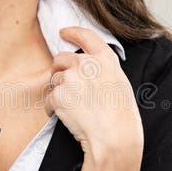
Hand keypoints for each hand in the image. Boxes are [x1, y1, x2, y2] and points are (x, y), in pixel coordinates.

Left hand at [45, 26, 143, 170]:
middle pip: (61, 58)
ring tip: (74, 109)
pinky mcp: (58, 95)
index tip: (63, 33)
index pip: (86, 36)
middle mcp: (86, 64)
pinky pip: (49, 100)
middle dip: (60, 70)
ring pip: (54, 80)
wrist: (114, 137)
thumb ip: (102, 70)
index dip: (73, 32)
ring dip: (58, 92)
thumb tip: (87, 69)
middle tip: (66, 86)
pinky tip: (67, 118)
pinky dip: (53, 109)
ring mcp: (70, 78)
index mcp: (105, 59)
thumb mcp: (119, 83)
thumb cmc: (122, 117)